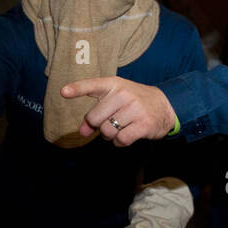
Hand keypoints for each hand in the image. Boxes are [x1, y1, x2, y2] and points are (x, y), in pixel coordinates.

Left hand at [59, 78, 177, 145]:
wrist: (165, 105)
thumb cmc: (133, 103)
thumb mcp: (114, 102)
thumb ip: (96, 113)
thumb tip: (82, 131)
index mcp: (114, 84)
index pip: (92, 85)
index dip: (77, 89)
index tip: (63, 92)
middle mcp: (123, 94)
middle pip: (95, 118)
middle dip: (99, 126)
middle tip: (111, 122)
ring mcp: (135, 108)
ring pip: (107, 131)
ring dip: (111, 135)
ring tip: (121, 127)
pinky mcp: (143, 124)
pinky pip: (121, 140)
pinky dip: (121, 142)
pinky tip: (128, 135)